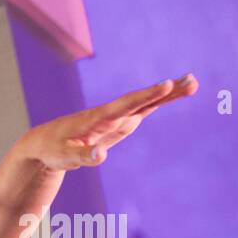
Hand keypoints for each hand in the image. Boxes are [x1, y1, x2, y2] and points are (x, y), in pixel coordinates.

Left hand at [18, 73, 198, 171]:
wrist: (44, 142)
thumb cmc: (53, 149)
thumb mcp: (65, 157)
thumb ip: (83, 156)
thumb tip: (101, 155)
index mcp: (98, 119)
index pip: (125, 105)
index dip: (145, 96)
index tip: (166, 85)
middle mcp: (110, 114)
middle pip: (141, 100)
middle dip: (165, 91)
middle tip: (192, 80)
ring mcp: (116, 117)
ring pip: (145, 103)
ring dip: (168, 93)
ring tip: (193, 83)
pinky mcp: (118, 123)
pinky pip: (142, 110)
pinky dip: (158, 102)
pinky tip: (173, 93)